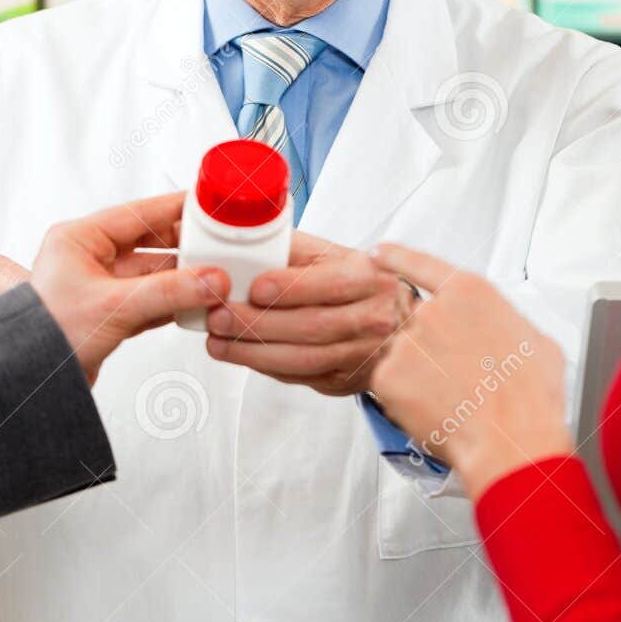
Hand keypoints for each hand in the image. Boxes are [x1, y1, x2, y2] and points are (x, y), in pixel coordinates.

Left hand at [0, 193, 228, 386]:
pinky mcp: (111, 314)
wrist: (26, 386)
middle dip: (187, 247)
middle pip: (151, 243)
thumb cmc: (44, 338)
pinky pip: (152, 299)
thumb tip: (210, 279)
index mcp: (79, 240)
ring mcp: (102, 287)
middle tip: (222, 245)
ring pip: (155, 274)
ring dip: (185, 278)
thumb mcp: (113, 308)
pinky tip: (198, 302)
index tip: (209, 205)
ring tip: (217, 277)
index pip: (139, 213)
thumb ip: (167, 292)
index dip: (177, 208)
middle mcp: (90, 259)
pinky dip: (175, 301)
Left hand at [204, 231, 415, 395]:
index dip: (290, 288)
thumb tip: (249, 240)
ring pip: (303, 360)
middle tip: (218, 317)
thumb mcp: (342, 257)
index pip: (330, 284)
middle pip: (310, 326)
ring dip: (253, 353)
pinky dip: (267, 368)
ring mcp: (360, 355)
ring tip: (218, 342)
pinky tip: (243, 356)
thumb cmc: (364, 286)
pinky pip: (301, 377)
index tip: (253, 288)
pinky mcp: (345, 381)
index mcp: (371, 279)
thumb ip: (300, 250)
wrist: (403, 326)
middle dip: (256, 324)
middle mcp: (372, 319)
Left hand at [369, 244, 572, 500]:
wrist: (511, 439)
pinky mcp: (388, 378)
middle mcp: (432, 312)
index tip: (380, 253)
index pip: (420, 264)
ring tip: (455, 398)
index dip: (397, 258)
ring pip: (404, 356)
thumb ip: (503, 322)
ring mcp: (406, 344)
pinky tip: (438, 408)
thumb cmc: (529, 397)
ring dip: (421, 374)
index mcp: (469, 293)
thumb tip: (500, 330)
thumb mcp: (534, 340)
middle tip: (458, 375)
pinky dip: (408, 398)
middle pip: (416, 321)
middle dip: (431, 347)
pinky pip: (392, 385)